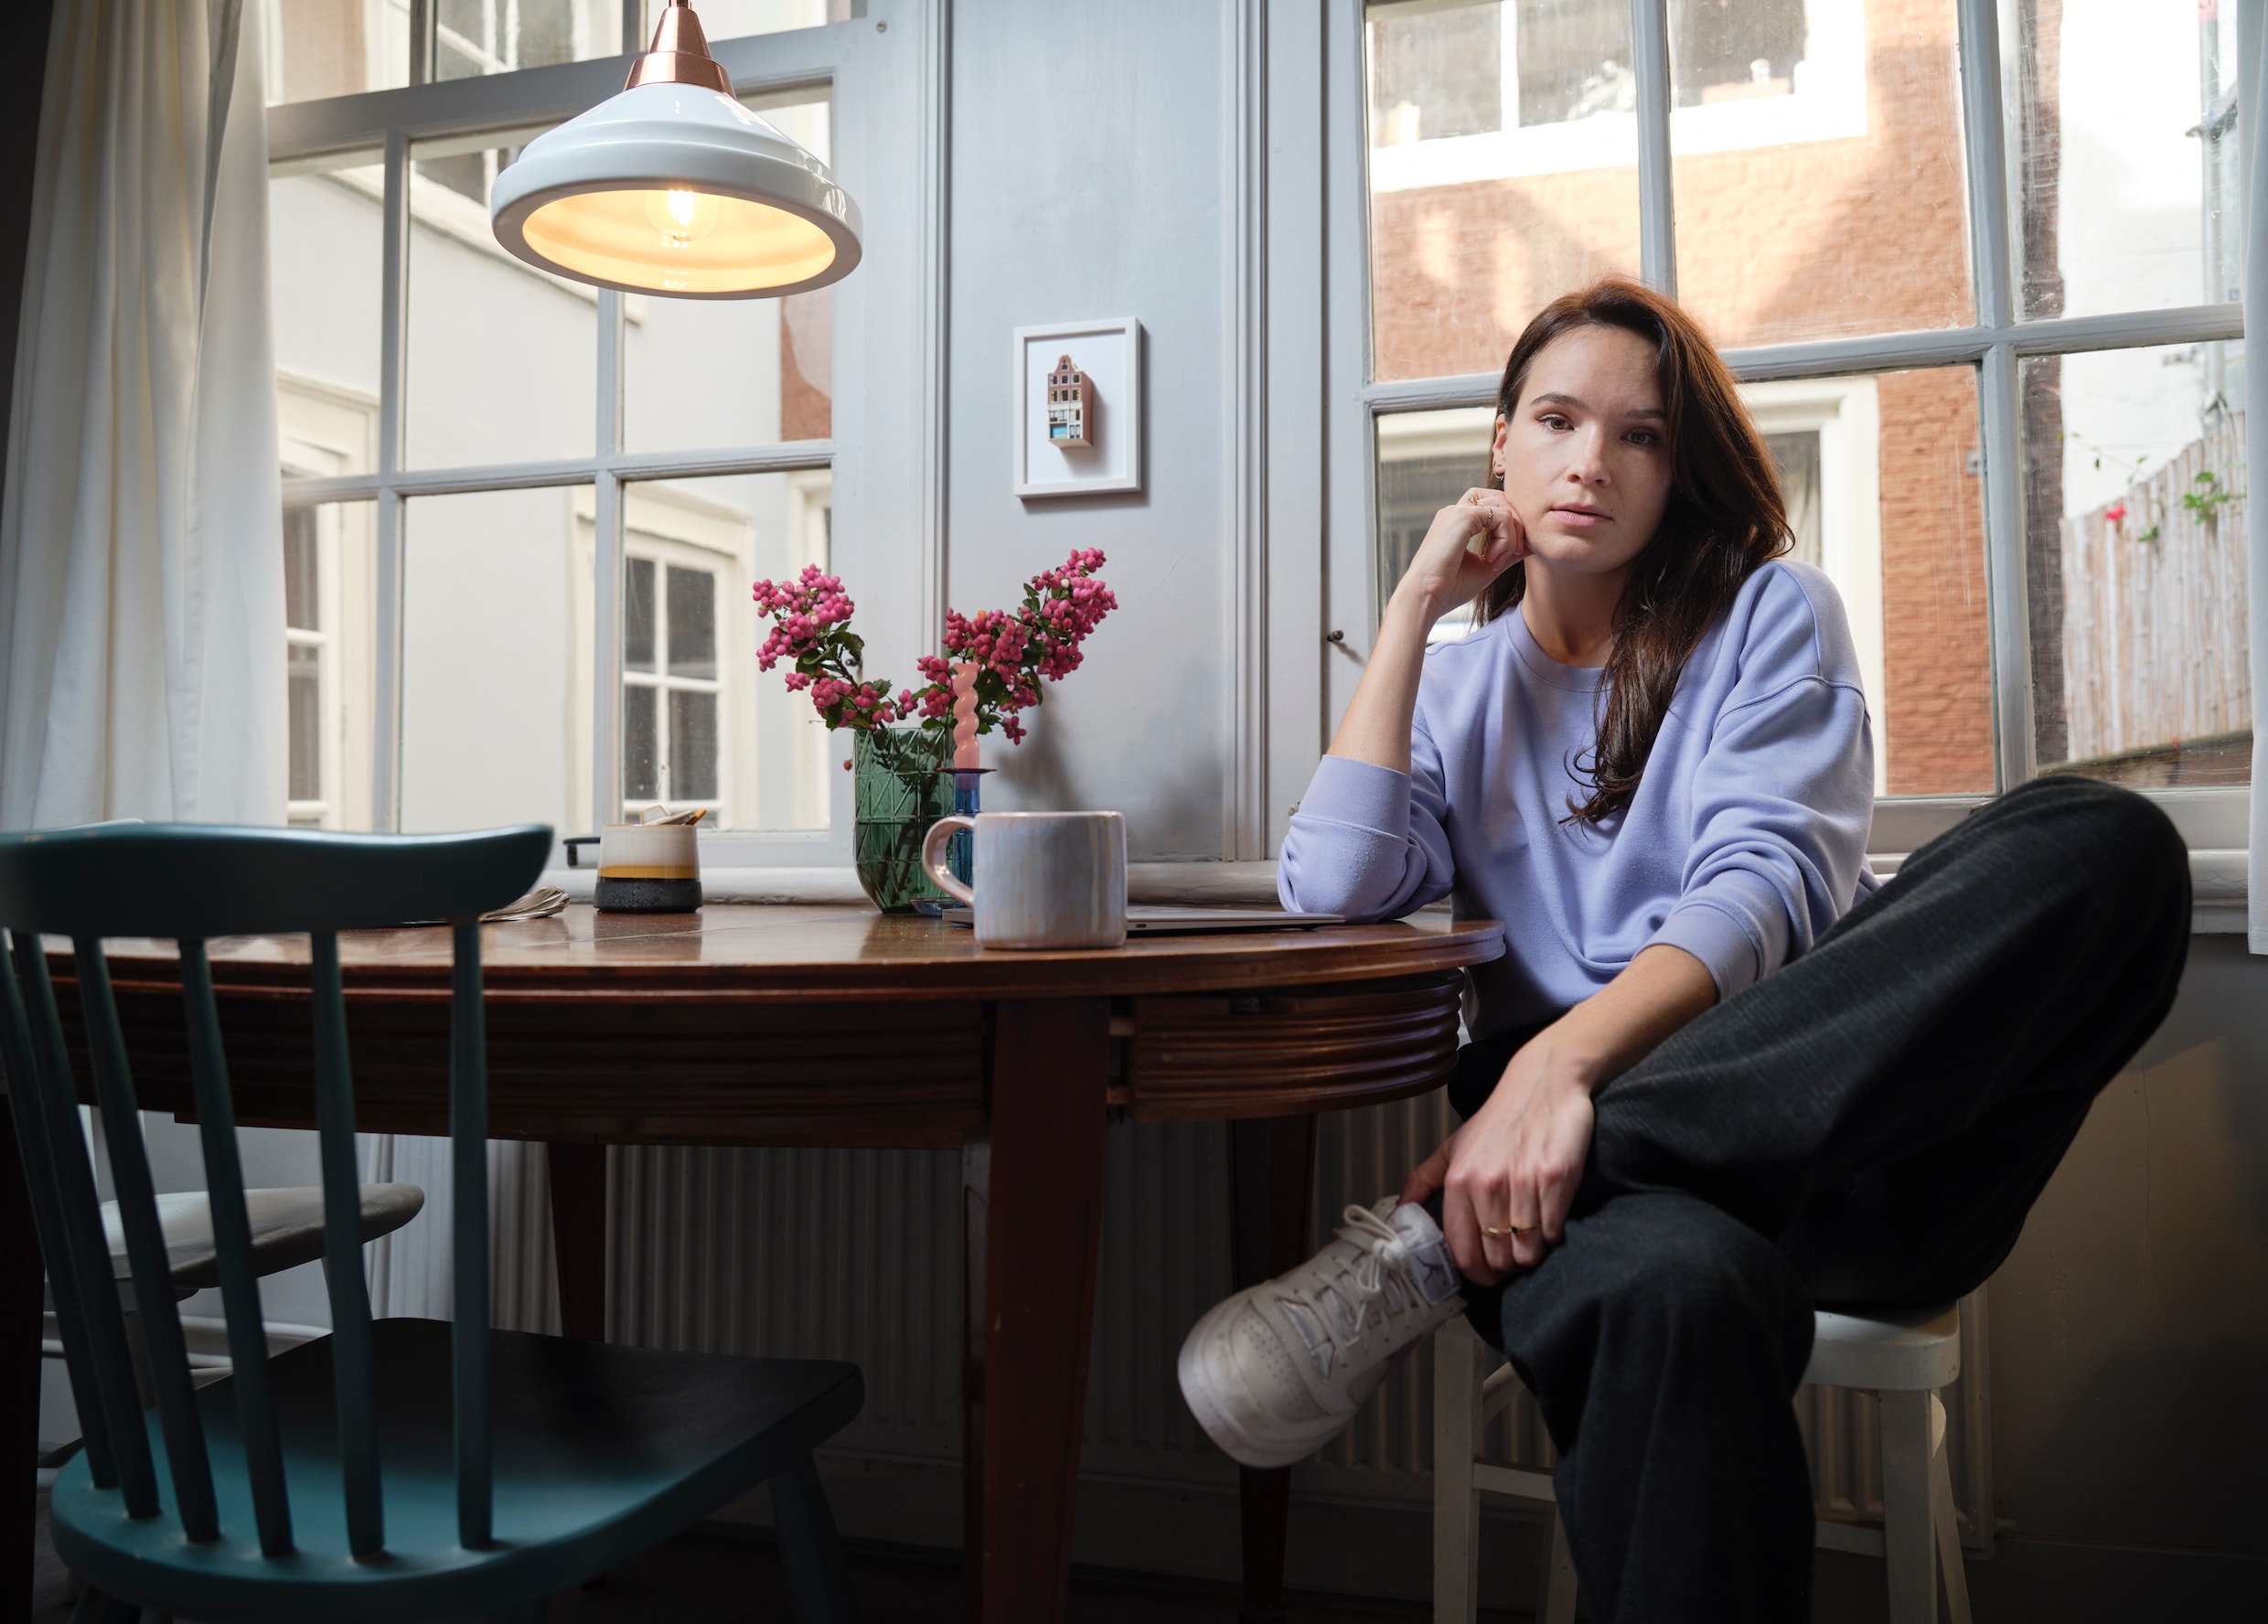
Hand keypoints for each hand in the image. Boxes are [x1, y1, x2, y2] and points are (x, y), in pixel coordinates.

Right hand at [1390, 488, 1526, 627]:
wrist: (1425, 597)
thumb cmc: (1448, 588)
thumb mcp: (1486, 567)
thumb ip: (1507, 553)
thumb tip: (1531, 546)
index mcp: (1457, 521)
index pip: (1493, 506)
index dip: (1510, 525)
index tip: (1512, 554)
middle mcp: (1456, 511)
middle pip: (1501, 499)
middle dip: (1516, 525)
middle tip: (1514, 554)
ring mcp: (1458, 511)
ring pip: (1504, 507)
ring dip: (1511, 536)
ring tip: (1498, 561)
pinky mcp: (1463, 517)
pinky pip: (1501, 517)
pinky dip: (1505, 539)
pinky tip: (1492, 560)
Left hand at [1400, 1030, 1595, 1284]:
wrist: (1544, 1082)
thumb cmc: (1499, 1119)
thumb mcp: (1453, 1146)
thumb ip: (1423, 1179)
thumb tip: (1400, 1211)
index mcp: (1459, 1182)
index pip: (1463, 1254)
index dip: (1477, 1274)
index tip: (1487, 1272)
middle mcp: (1487, 1185)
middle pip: (1497, 1260)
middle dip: (1507, 1266)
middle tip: (1513, 1253)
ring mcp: (1523, 1183)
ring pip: (1527, 1253)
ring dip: (1532, 1252)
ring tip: (1533, 1234)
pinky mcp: (1556, 1179)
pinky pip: (1554, 1232)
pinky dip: (1553, 1234)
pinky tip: (1550, 1216)